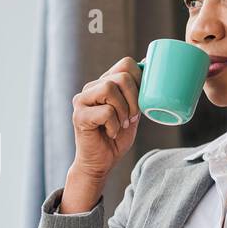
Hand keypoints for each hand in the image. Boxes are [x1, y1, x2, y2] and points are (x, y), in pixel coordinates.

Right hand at [69, 57, 142, 180]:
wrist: (100, 163)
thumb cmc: (116, 138)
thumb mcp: (133, 112)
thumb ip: (138, 93)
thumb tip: (148, 65)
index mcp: (104, 83)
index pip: (125, 64)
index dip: (140, 81)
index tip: (140, 102)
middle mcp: (91, 88)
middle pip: (121, 76)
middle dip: (134, 99)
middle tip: (132, 117)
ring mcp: (82, 101)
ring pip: (110, 89)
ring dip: (123, 111)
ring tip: (122, 124)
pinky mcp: (79, 116)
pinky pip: (105, 111)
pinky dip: (114, 125)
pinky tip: (110, 133)